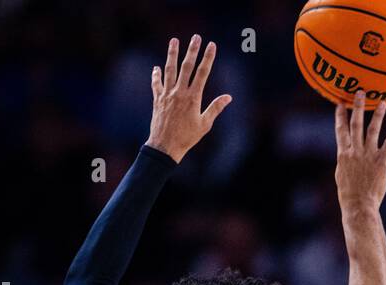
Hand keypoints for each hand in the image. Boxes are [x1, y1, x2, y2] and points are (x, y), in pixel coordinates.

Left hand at [146, 36, 231, 162]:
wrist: (165, 147)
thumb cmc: (187, 137)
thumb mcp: (205, 124)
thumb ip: (215, 108)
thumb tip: (228, 97)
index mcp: (193, 98)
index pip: (202, 73)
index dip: (208, 58)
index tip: (211, 45)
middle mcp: (179, 93)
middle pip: (186, 67)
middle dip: (192, 50)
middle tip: (196, 37)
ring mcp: (167, 95)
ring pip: (170, 70)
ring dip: (172, 54)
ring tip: (174, 41)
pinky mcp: (157, 100)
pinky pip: (156, 84)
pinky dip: (156, 75)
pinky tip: (157, 67)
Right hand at [335, 92, 385, 213]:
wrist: (359, 205)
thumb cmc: (349, 194)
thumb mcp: (342, 174)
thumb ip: (345, 160)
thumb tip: (346, 153)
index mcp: (343, 154)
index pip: (341, 131)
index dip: (340, 116)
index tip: (340, 104)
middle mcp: (355, 151)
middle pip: (356, 124)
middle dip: (357, 107)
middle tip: (360, 92)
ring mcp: (368, 154)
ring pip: (373, 130)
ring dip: (377, 115)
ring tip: (383, 102)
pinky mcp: (381, 160)